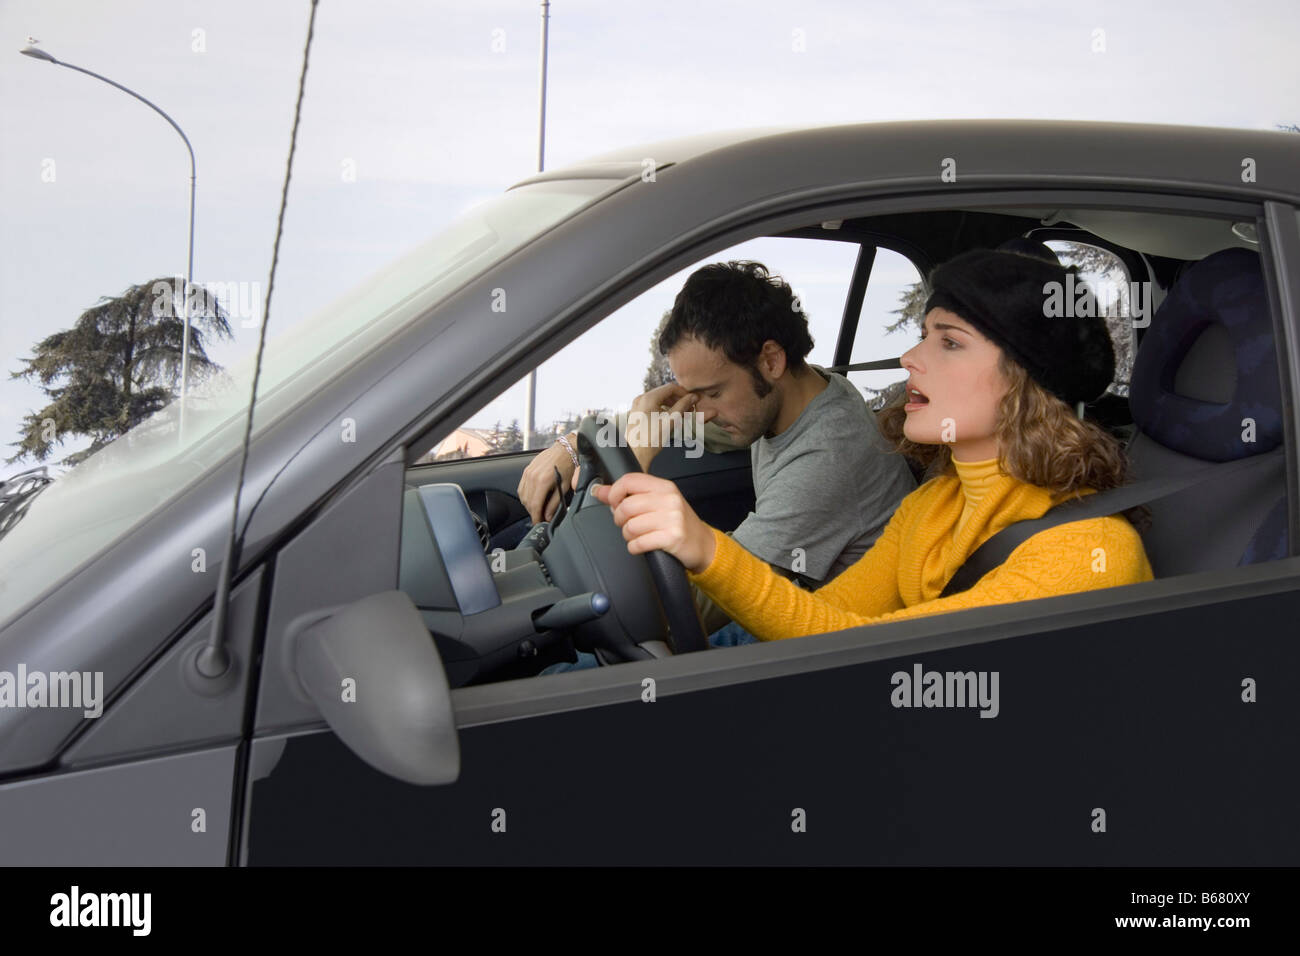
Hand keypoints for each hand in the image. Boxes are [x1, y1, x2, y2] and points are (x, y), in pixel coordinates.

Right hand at [517, 435, 576, 523]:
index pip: (535, 505)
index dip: (536, 517)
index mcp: (543, 481)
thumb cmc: (567, 465)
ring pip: (523, 496)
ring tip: (537, 508)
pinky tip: (532, 498)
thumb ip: (555, 503)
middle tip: (540, 517)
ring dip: (528, 505)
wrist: (564, 450)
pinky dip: (525, 496)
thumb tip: (548, 516)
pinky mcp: (526, 470)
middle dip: (533, 512)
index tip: (538, 522)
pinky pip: (521, 488)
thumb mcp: (564, 486)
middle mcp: (533, 477)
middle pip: (527, 502)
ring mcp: (528, 473)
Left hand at [591, 472, 716, 573]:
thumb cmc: (677, 522)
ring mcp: (672, 518)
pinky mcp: (672, 537)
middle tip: (626, 523)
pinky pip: (638, 543)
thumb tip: (599, 491)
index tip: (613, 503)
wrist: (703, 544)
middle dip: (619, 519)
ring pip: (630, 526)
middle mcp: (669, 500)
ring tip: (637, 535)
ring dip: (627, 535)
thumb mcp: (656, 503)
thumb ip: (628, 495)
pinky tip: (642, 545)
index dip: (614, 493)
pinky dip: (634, 547)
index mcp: (664, 487)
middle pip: (626, 506)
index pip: (629, 481)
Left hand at [628, 383, 712, 470]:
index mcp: (648, 398)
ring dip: (672, 404)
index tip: (692, 400)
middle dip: (678, 399)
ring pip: (659, 399)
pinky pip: (652, 405)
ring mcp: (637, 405)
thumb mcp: (671, 421)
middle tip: (689, 408)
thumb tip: (692, 397)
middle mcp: (641, 398)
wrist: (636, 454)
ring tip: (682, 414)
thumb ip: (683, 406)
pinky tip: (671, 417)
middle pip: (664, 392)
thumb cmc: (651, 439)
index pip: (671, 387)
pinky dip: (663, 409)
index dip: (684, 392)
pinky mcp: (637, 412)